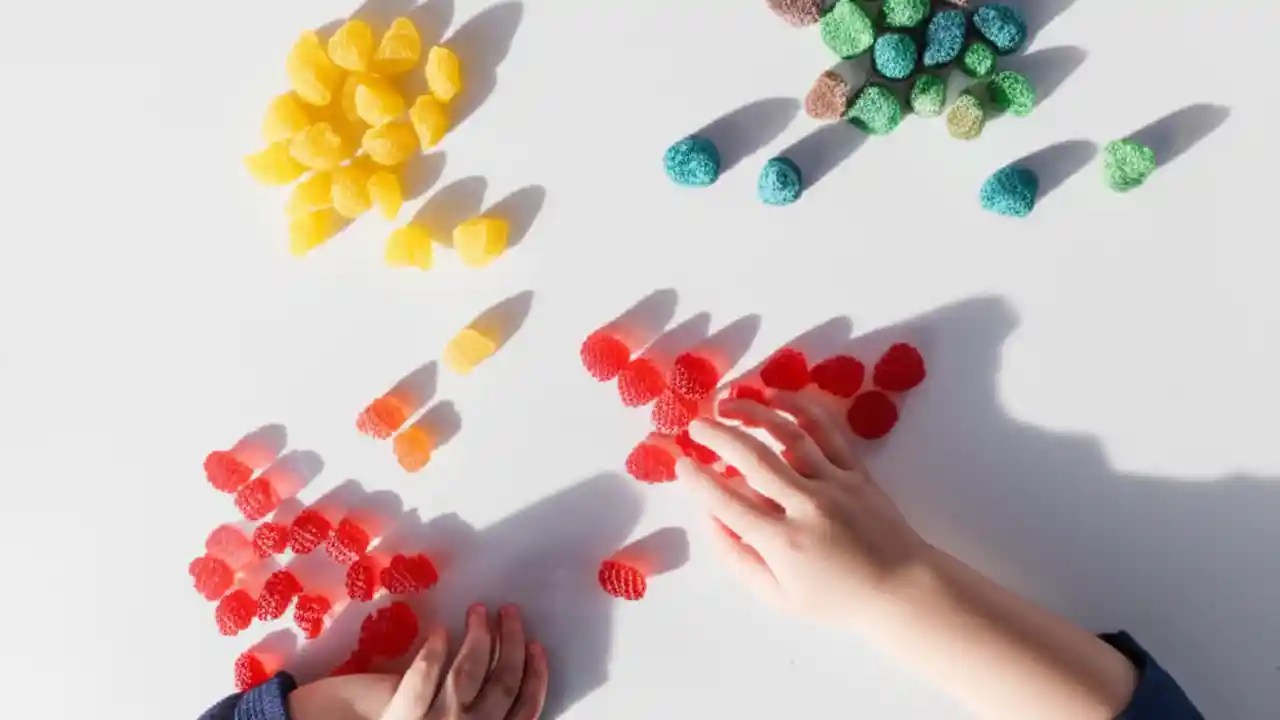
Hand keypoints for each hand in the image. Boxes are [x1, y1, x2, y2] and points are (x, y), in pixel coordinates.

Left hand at [288, 604, 548, 719]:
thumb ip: (477, 709)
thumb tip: (500, 662)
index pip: (523, 710)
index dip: (534, 676)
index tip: (535, 645)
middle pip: (502, 686)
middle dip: (511, 643)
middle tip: (509, 613)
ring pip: (467, 676)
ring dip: (478, 637)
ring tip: (477, 611)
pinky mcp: (400, 716)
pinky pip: (422, 678)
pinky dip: (433, 652)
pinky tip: (439, 631)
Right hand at [682, 394, 1138, 718]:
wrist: (901, 588)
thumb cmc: (835, 598)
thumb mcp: (777, 596)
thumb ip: (737, 559)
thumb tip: (709, 519)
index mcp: (783, 543)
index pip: (728, 502)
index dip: (698, 479)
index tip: (680, 461)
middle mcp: (807, 507)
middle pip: (753, 459)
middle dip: (717, 435)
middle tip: (694, 424)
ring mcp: (835, 484)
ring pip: (788, 435)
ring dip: (753, 412)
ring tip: (727, 401)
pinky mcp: (857, 471)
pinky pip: (827, 430)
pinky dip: (801, 408)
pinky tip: (776, 396)